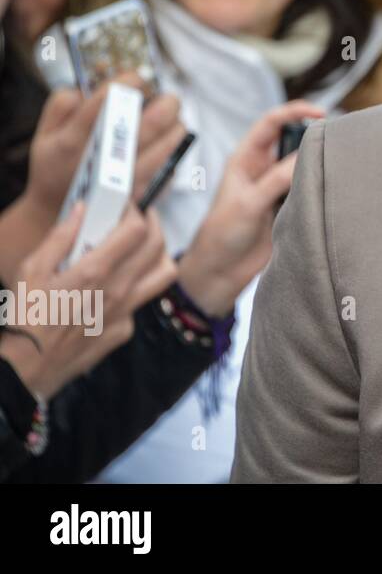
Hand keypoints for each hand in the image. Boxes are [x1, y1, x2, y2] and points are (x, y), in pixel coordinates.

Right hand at [0, 204, 174, 399]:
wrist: (25, 369)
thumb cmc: (24, 317)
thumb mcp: (31, 270)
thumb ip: (59, 237)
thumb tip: (81, 209)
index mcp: (94, 271)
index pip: (137, 230)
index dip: (138, 211)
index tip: (129, 205)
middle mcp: (117, 290)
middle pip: (158, 246)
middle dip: (154, 225)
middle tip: (141, 219)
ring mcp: (125, 312)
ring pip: (164, 274)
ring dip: (158, 255)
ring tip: (141, 248)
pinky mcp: (125, 330)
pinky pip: (141, 302)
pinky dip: (134, 288)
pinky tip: (114, 287)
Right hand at [10, 76, 183, 243]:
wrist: (57, 212)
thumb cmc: (55, 164)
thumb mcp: (44, 133)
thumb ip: (60, 105)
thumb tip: (85, 88)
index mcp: (72, 140)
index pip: (103, 104)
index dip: (127, 84)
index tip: (139, 77)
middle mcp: (99, 161)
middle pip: (145, 127)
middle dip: (166, 105)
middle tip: (170, 98)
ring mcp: (121, 181)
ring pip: (164, 149)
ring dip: (176, 129)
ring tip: (175, 120)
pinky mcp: (137, 196)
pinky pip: (167, 170)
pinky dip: (174, 153)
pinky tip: (170, 144)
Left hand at [178, 101, 324, 317]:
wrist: (221, 272)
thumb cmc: (221, 235)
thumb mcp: (248, 203)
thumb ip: (276, 179)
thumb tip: (305, 156)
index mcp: (246, 159)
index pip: (271, 123)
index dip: (295, 112)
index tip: (320, 113)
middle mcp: (264, 169)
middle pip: (293, 142)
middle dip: (314, 139)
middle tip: (335, 143)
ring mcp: (277, 188)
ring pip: (304, 167)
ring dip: (318, 166)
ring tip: (337, 167)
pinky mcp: (289, 207)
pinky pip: (309, 190)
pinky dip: (320, 188)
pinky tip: (332, 191)